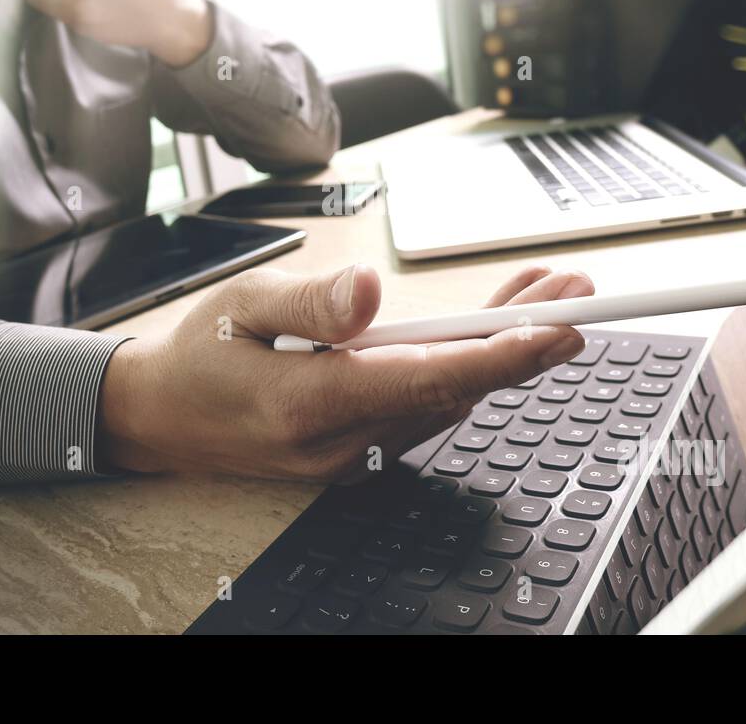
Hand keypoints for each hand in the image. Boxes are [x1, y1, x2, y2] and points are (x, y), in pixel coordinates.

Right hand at [98, 263, 594, 480]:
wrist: (165, 416)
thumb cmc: (199, 353)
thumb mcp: (240, 305)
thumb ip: (309, 302)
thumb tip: (368, 291)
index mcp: (309, 404)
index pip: (424, 380)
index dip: (499, 355)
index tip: (557, 328)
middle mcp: (342, 442)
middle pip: (454, 390)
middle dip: (525, 343)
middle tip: (580, 297)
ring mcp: (354, 454)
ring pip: (450, 399)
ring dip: (503, 350)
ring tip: (552, 295)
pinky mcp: (360, 449)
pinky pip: (429, 407)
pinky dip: (469, 367)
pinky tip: (495, 329)